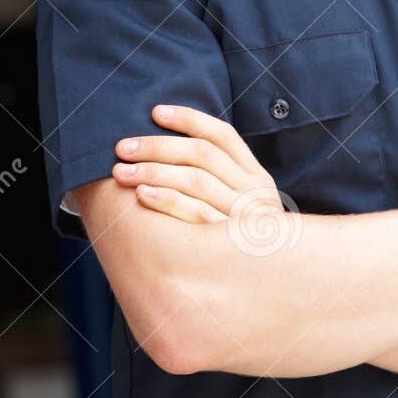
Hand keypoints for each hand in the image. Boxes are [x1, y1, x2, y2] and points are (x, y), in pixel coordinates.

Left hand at [112, 104, 283, 225]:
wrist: (275, 286)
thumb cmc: (242, 242)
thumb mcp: (243, 207)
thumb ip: (221, 181)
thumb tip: (169, 151)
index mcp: (256, 176)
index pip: (222, 136)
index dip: (189, 119)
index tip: (155, 112)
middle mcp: (253, 191)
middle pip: (202, 154)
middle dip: (158, 146)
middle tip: (122, 147)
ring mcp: (243, 216)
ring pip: (196, 179)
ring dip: (154, 171)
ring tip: (122, 171)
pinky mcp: (230, 242)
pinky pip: (196, 214)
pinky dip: (168, 200)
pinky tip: (142, 195)